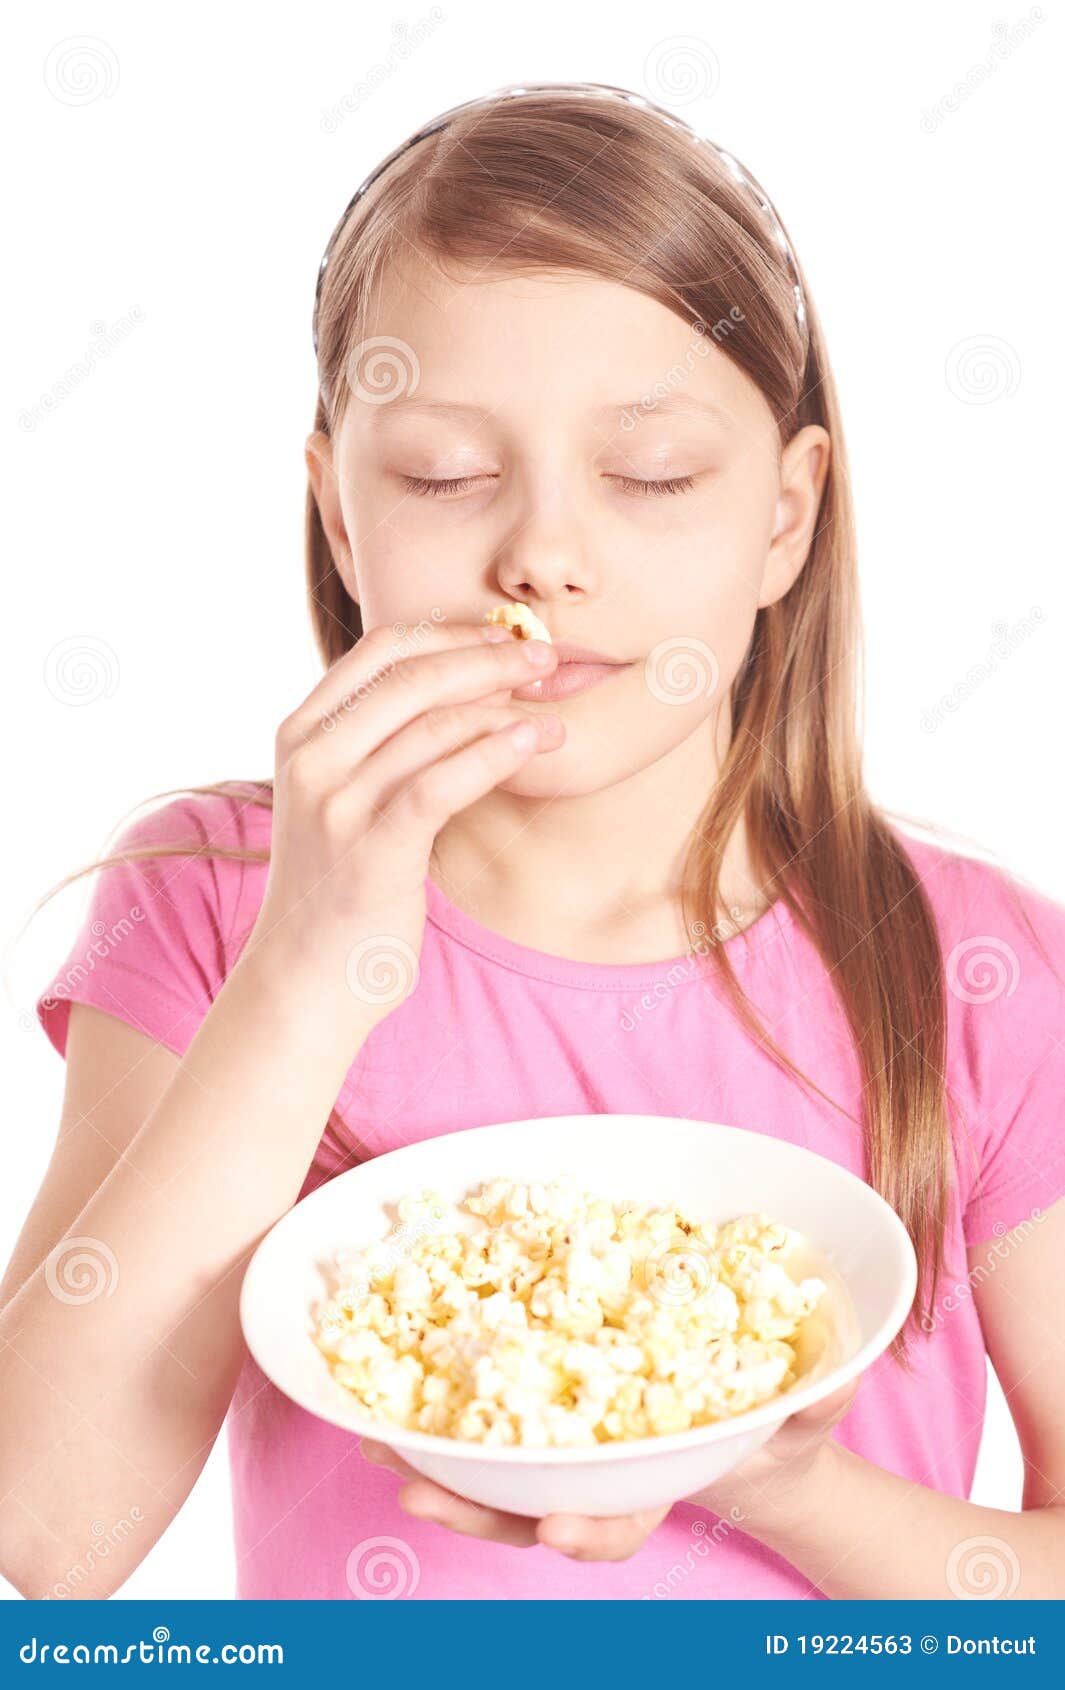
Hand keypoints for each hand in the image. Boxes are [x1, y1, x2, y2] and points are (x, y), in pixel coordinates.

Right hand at [243, 619, 562, 1017]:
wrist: (305, 980)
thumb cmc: (341, 887)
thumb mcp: (342, 799)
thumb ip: (379, 745)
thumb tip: (463, 689)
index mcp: (302, 734)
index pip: (381, 650)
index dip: (450, 633)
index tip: (504, 636)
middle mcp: (311, 760)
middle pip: (413, 677)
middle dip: (488, 660)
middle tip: (546, 659)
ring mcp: (335, 806)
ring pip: (433, 727)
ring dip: (505, 710)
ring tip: (555, 715)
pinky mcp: (371, 853)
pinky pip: (440, 785)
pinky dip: (493, 754)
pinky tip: (532, 744)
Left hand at [359, 1374, 860, 1562]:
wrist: (741, 1412)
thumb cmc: (772, 1422)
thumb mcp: (803, 1417)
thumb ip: (815, 1404)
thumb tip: (829, 1383)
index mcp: (658, 1483)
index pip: (621, 1522)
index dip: (589, 1529)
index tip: (557, 1526)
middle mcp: (601, 1477)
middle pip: (529, 1510)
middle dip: (473, 1511)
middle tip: (418, 1499)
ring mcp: (566, 1450)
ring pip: (492, 1479)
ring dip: (433, 1467)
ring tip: (377, 1447)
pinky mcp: (541, 1411)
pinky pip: (486, 1426)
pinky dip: (437, 1421)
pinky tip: (389, 1400)